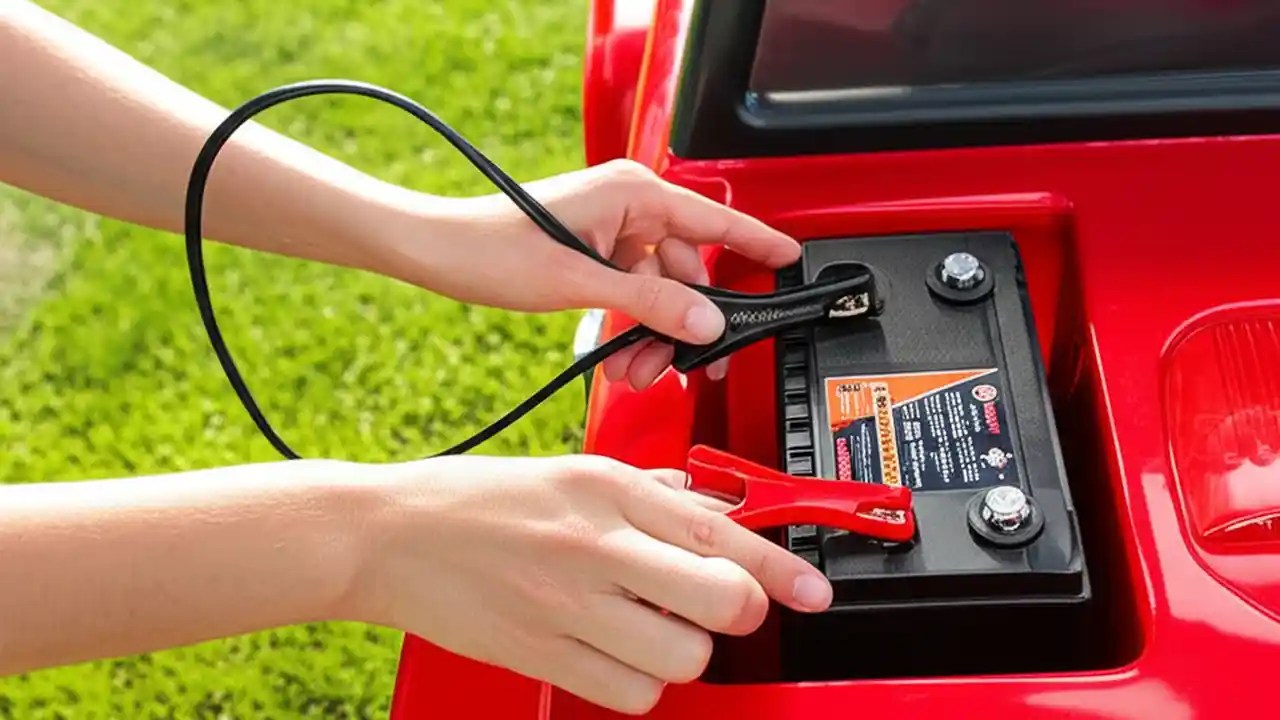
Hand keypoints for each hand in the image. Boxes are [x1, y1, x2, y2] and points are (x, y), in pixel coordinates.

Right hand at [350, 453, 832, 714]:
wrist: (386, 537)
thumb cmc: (471, 500)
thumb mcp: (565, 470)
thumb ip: (642, 491)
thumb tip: (704, 504)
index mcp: (604, 487)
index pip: (718, 528)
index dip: (781, 566)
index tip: (811, 589)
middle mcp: (595, 544)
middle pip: (719, 599)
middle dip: (737, 609)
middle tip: (718, 604)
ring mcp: (568, 604)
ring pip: (681, 655)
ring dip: (683, 649)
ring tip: (653, 627)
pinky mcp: (542, 654)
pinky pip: (629, 693)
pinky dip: (638, 683)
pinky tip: (617, 653)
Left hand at [380, 160, 800, 389]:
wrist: (439, 251)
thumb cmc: (494, 248)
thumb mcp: (583, 283)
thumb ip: (652, 303)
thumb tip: (704, 322)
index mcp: (635, 193)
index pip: (715, 221)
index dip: (758, 245)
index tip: (791, 261)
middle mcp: (629, 204)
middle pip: (688, 268)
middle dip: (684, 322)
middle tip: (686, 363)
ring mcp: (612, 228)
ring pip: (660, 288)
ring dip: (654, 332)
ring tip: (638, 369)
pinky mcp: (595, 250)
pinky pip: (634, 290)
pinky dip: (632, 324)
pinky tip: (623, 356)